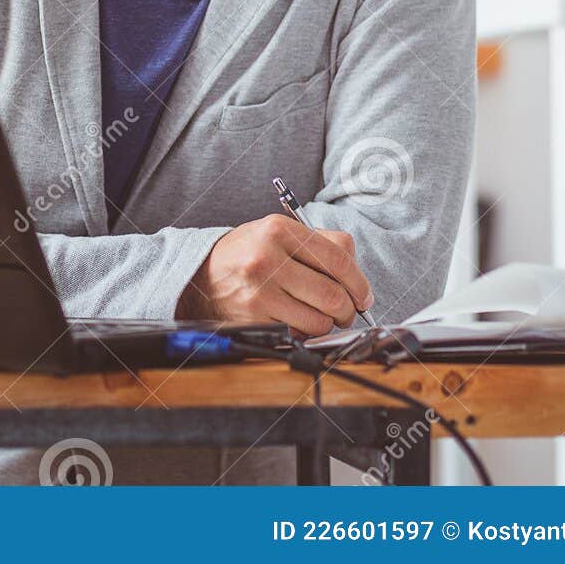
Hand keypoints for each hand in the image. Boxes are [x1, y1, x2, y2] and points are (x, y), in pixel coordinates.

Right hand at [177, 214, 372, 335]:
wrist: (200, 275)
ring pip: (319, 321)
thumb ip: (322, 244)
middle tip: (345, 312)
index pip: (338, 259)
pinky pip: (298, 335)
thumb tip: (359, 280)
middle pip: (333, 295)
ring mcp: (258, 291)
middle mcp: (267, 258)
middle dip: (348, 311)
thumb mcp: (279, 234)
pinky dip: (304, 333)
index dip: (360, 283)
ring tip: (319, 317)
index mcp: (279, 229)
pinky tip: (294, 321)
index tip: (364, 296)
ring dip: (327, 325)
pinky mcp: (253, 318)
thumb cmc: (249, 254)